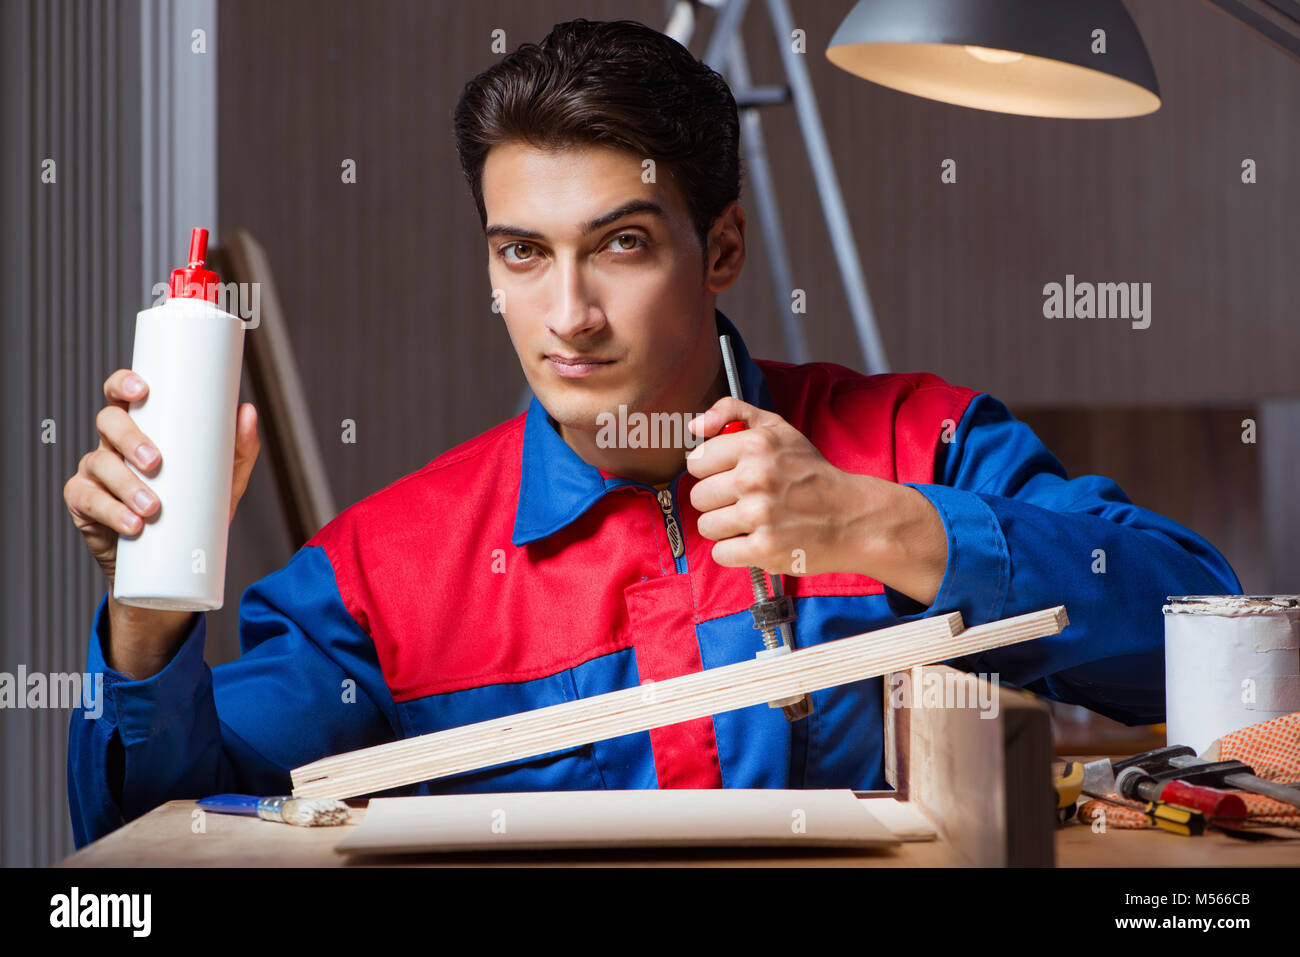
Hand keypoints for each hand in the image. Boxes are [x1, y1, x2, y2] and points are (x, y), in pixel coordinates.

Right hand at [63, 368, 260, 586]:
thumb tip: (247, 411)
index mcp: (142, 428)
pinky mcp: (83, 503)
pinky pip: (88, 500)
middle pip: (108, 422)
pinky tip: (132, 524)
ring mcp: (95, 472)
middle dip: (130, 438)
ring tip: (152, 507)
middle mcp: (113, 444)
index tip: (142, 389)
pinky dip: (112, 512)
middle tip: (155, 462)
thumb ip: (238, 449)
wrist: (171, 561)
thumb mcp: (222, 481)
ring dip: (126, 484)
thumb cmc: (192, 509)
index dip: (124, 384)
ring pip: (99, 463)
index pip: (124, 395)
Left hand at [685, 396, 946, 604]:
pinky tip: (757, 540)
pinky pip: (721, 553)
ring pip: (706, 526)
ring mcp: (759, 515)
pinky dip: (735, 551)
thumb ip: (733, 412)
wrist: (853, 516)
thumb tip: (694, 426)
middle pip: (698, 496)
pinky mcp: (764, 549)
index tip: (731, 476)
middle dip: (718, 501)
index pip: (696, 462)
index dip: (712, 472)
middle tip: (746, 501)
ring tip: (752, 521)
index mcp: (755, 444)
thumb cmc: (811, 473)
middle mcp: (755, 477)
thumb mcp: (777, 428)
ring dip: (725, 528)